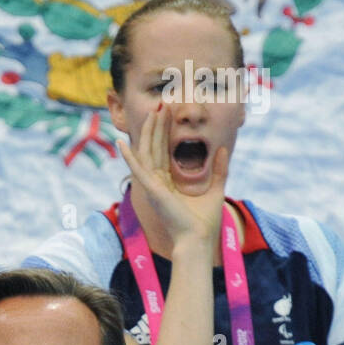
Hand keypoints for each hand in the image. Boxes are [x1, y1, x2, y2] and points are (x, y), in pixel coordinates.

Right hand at [117, 105, 227, 248]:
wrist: (198, 240)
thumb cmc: (204, 222)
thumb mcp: (215, 189)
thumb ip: (218, 170)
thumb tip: (223, 149)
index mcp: (168, 184)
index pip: (164, 153)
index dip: (165, 132)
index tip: (169, 113)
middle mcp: (158, 184)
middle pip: (155, 149)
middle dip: (157, 126)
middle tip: (162, 104)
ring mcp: (153, 187)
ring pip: (147, 154)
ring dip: (149, 132)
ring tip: (154, 111)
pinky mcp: (152, 191)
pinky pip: (137, 170)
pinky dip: (129, 157)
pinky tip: (121, 143)